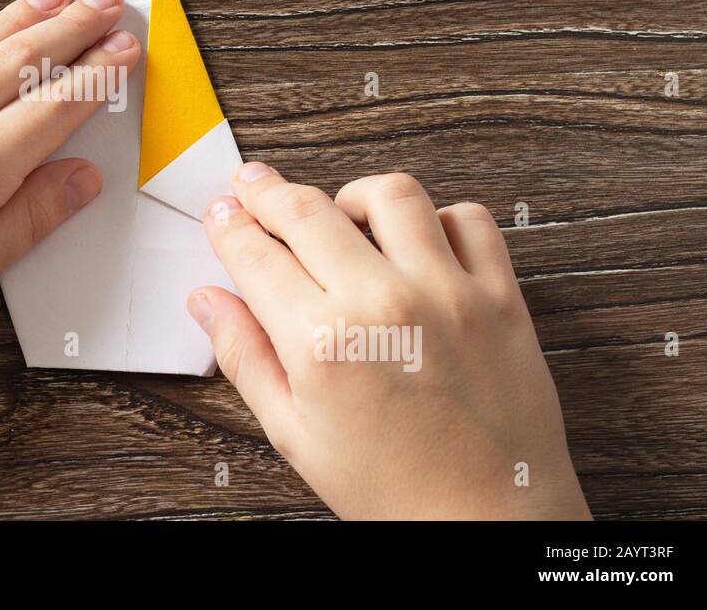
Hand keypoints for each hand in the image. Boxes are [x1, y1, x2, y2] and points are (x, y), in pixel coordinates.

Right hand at [188, 166, 589, 519]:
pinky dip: (438, 217)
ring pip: (390, 194)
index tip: (221, 213)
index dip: (228, 224)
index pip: (255, 253)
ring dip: (351, 194)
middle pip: (307, 209)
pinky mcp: (499, 296)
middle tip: (253, 186)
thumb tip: (207, 302)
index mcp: (321, 342)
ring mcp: (447, 292)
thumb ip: (245, 357)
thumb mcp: (295, 434)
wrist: (489, 519)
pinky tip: (415, 240)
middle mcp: (383, 303)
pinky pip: (469, 220)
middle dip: (267, 191)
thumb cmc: (393, 489)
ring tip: (338, 212)